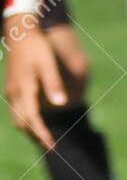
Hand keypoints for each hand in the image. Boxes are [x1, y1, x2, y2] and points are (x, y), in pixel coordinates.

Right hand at [4, 25, 67, 147]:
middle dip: (35, 135)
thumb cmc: (36, 47)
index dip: (42, 134)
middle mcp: (14, 93)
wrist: (21, 32)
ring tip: (46, 138)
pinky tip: (39, 122)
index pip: (32, 118)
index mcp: (23, 89)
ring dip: (31, 129)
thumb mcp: (48, 64)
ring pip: (18, 117)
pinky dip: (28, 119)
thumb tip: (61, 103)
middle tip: (51, 146)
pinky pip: (18, 110)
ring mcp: (12, 90)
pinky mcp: (13, 88)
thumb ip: (53, 84)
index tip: (53, 147)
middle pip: (22, 123)